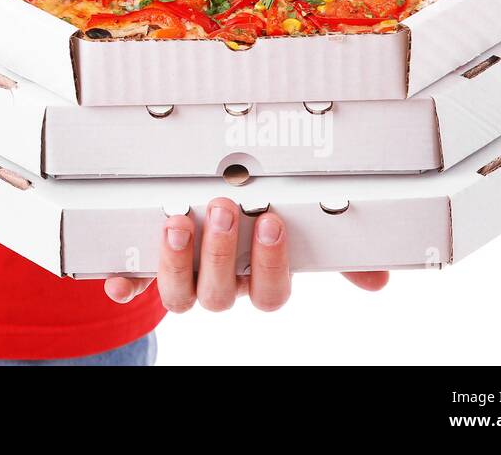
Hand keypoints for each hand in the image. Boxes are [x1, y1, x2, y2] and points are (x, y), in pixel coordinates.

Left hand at [103, 200, 389, 312]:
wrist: (197, 207)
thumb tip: (381, 277)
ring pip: (179, 294)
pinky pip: (131, 287)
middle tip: (224, 206)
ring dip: (177, 261)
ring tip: (177, 221)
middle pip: (220, 292)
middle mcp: (217, 285)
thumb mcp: (294, 227)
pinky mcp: (142, 270)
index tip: (274, 221)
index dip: (271, 264)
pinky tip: (119, 277)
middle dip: (222, 251)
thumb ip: (332, 251)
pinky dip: (125, 283)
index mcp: (253, 278)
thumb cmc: (252, 218)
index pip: (269, 292)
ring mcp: (179, 280)